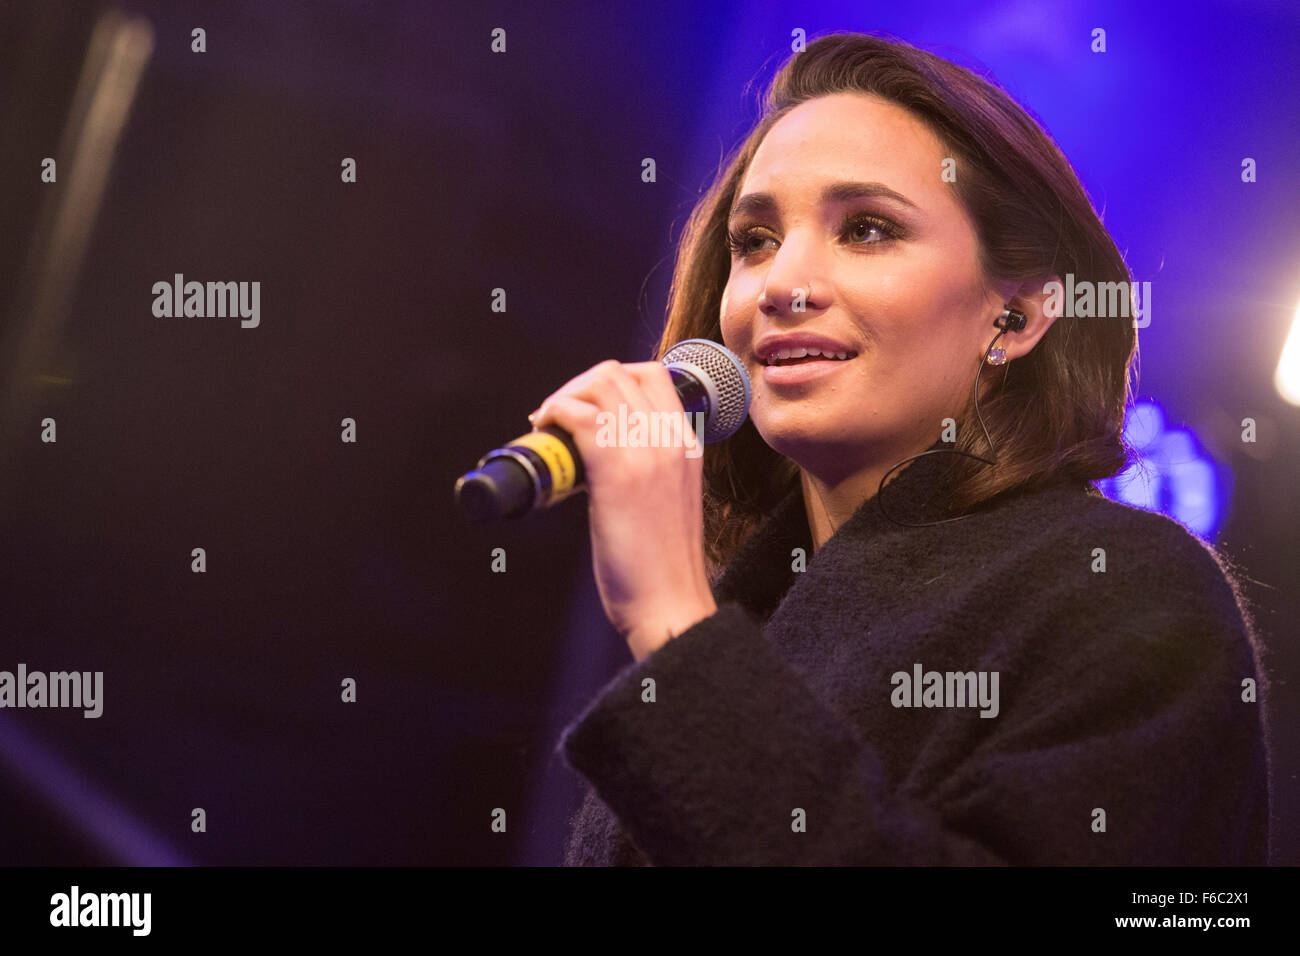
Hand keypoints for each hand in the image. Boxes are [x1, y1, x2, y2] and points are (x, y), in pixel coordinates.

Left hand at [529, 360, 717, 660]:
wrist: (669, 605)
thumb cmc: (662, 567)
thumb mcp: (669, 501)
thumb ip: (649, 472)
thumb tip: (598, 461)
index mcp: (687, 445)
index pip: (653, 376)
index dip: (609, 381)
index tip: (584, 407)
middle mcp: (670, 439)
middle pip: (620, 373)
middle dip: (578, 386)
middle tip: (556, 418)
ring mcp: (646, 452)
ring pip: (599, 385)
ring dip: (563, 397)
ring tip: (547, 427)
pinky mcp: (617, 472)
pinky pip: (579, 415)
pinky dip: (554, 414)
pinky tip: (544, 432)